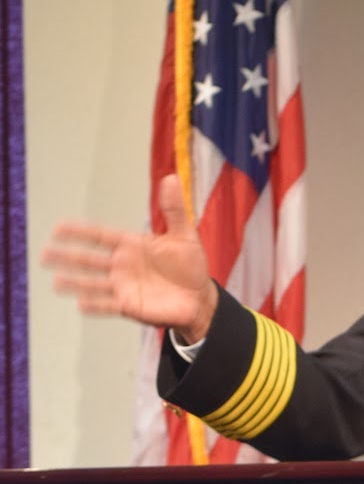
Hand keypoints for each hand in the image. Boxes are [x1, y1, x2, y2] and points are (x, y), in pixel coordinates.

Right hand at [42, 174, 217, 341]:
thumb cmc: (190, 265)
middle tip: (44, 255)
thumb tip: (170, 178)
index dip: (79, 233)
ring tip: (56, 282)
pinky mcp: (130, 306)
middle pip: (89, 260)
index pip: (99, 236)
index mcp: (130, 245)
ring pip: (93, 283)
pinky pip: (109, 305)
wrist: (199, 298)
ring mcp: (124, 286)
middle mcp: (122, 265)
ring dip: (75, 283)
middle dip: (67, 257)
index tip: (58, 228)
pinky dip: (96, 305)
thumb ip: (174, 209)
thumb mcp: (184, 235)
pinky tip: (80, 304)